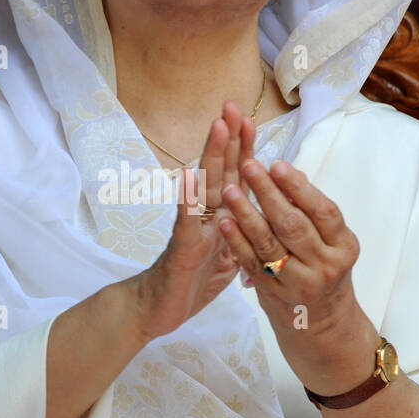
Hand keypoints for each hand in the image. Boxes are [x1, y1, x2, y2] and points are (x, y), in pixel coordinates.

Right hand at [130, 101, 256, 342]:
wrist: (155, 311)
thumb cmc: (189, 284)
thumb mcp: (226, 260)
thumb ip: (240, 236)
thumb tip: (263, 219)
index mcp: (221, 218)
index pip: (236, 178)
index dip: (243, 150)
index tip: (249, 120)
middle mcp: (206, 217)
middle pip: (221, 172)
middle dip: (228, 139)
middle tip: (232, 106)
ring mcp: (192, 229)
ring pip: (204, 187)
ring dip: (212, 157)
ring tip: (218, 128)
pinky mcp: (181, 248)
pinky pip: (185, 222)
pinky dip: (187, 200)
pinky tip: (189, 178)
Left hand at [216, 158, 363, 373]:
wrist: (322, 322)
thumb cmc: (324, 267)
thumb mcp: (331, 241)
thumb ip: (311, 210)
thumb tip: (288, 173)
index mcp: (344, 247)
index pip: (323, 211)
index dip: (299, 187)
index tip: (277, 164)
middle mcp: (324, 266)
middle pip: (293, 225)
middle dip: (268, 194)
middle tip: (248, 166)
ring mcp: (297, 283)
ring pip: (269, 244)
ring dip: (247, 214)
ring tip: (230, 190)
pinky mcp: (273, 294)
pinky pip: (252, 262)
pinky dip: (237, 241)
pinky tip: (224, 221)